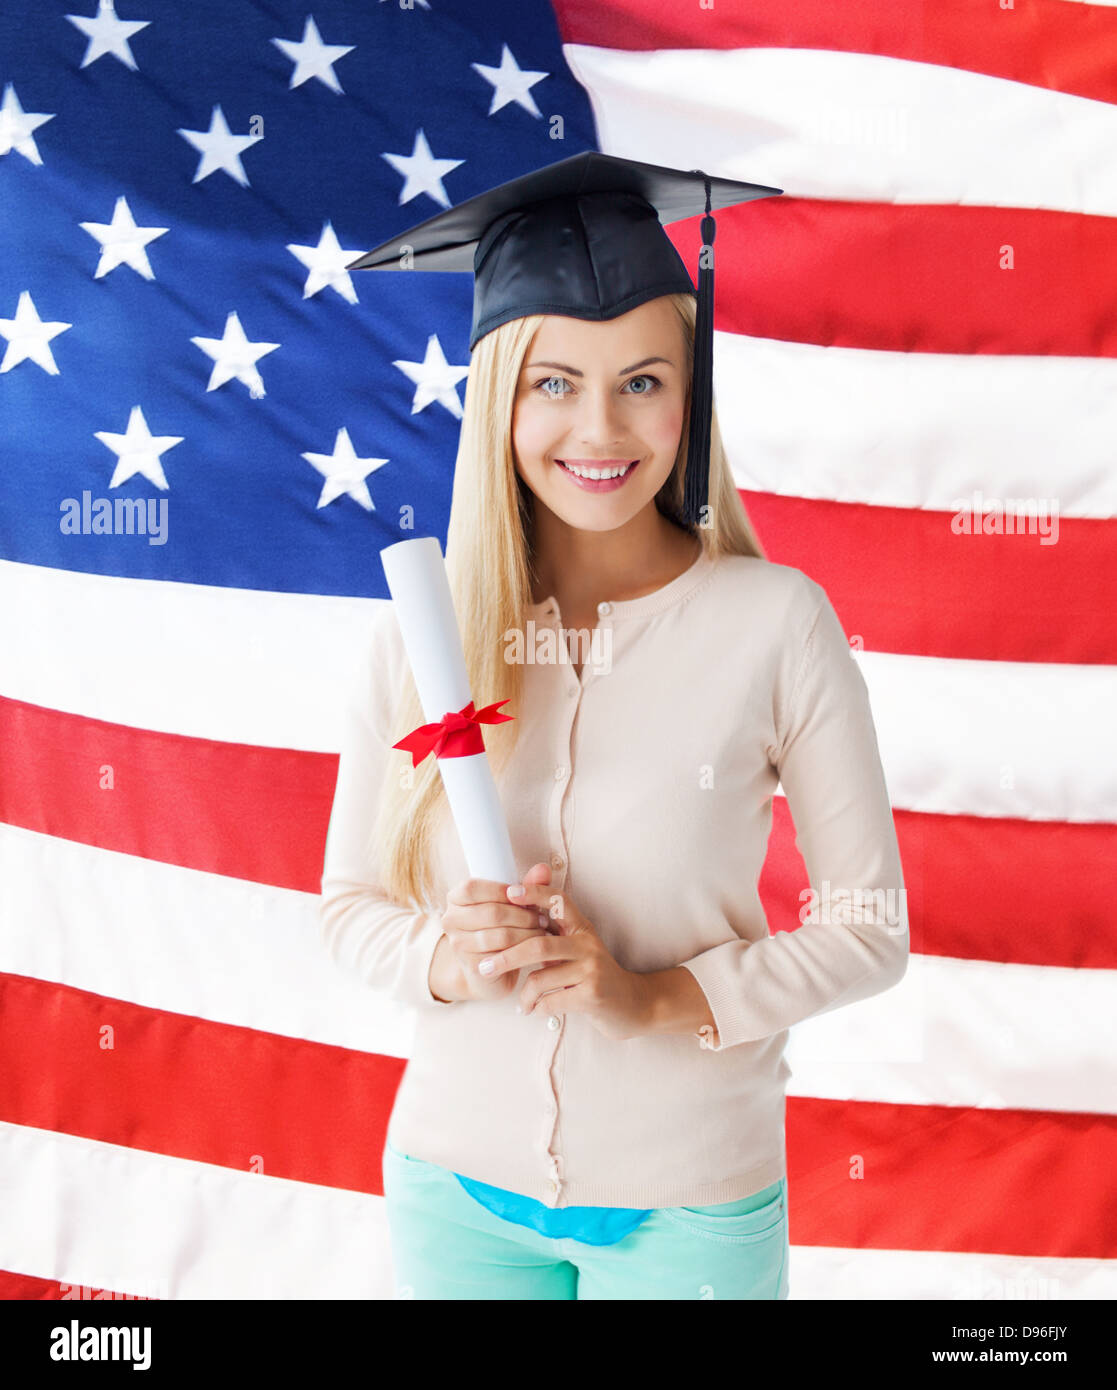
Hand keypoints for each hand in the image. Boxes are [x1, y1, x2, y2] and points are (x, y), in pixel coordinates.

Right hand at [440, 862, 550, 1000]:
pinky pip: (503, 956)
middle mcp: (451, 920)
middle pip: (491, 912)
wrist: (494, 968)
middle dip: (523, 914)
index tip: (525, 895)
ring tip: (542, 930)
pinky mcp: (472, 966)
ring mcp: (459, 944)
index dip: (500, 890)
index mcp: (456, 898)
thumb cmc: (503, 927)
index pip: (472, 888)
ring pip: (500, 935)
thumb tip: (543, 868)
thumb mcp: (514, 903)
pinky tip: (534, 947)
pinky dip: (523, 949)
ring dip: (527, 932)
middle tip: (543, 917)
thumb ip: (527, 885)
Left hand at [487, 863, 652, 1040]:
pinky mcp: (592, 995)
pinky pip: (551, 1001)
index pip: (557, 901)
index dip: (534, 892)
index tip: (509, 892)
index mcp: (581, 928)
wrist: (632, 1005)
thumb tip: (514, 911)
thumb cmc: (593, 976)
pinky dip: (538, 1008)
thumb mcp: (575, 949)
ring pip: (541, 978)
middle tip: (485, 967)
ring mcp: (592, 969)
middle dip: (507, 956)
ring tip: (522, 1003)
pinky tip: (535, 1011)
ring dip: (525, 995)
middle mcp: (587, 944)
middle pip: (538, 943)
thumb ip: (551, 934)